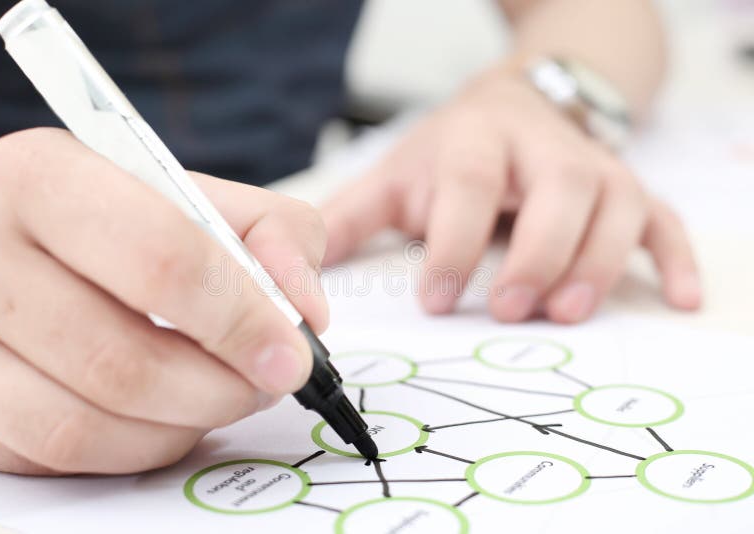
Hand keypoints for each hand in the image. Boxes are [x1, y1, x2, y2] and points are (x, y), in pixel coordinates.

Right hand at [0, 128, 326, 474]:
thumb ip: (267, 231)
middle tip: (266, 383)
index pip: (161, 260)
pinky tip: (159, 416)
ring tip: (219, 397)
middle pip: (122, 362)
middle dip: (220, 389)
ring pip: (82, 427)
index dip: (241, 319)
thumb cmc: (96, 209)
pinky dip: (128, 448)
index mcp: (42, 179)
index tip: (293, 355)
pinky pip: (50, 456)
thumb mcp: (183, 190)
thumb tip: (306, 312)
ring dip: (178, 428)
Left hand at [322, 68, 700, 322]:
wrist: (512, 107)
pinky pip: (662, 218)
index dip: (453, 242)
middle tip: (509, 309)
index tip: (435, 299)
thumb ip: (349, 218)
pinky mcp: (627, 188)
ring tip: (567, 313)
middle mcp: (543, 147)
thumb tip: (297, 266)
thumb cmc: (450, 152)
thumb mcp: (395, 175)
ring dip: (598, 262)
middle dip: (537, 253)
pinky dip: (675, 257)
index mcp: (476, 140)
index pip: (468, 183)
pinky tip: (676, 298)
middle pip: (558, 190)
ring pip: (616, 205)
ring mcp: (594, 166)